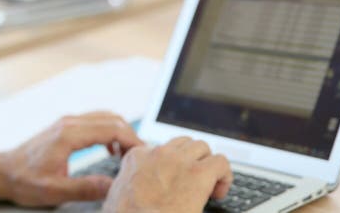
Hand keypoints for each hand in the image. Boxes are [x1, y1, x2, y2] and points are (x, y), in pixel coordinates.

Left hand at [0, 112, 142, 205]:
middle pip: (112, 118)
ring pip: (104, 117)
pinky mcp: (65, 126)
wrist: (2, 171)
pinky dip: (109, 131)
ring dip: (121, 131)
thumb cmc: (24, 181)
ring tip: (129, 155)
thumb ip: (85, 188)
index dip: (132, 140)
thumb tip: (114, 186)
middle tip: (140, 157)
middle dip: (131, 135)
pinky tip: (111, 149)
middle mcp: (69, 122)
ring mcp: (67, 122)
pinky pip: (94, 121)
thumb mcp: (54, 191)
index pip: (112, 127)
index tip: (143, 156)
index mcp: (69, 134)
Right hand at [103, 136, 232, 212]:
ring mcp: (179, 160)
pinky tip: (218, 192)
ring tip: (209, 186)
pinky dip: (224, 176)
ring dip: (208, 165)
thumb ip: (124, 184)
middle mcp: (158, 153)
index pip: (159, 149)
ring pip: (203, 147)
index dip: (170, 166)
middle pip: (184, 144)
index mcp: (137, 157)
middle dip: (192, 160)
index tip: (173, 182)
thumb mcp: (115, 195)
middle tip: (194, 182)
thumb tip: (128, 190)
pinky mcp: (199, 173)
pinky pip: (221, 162)